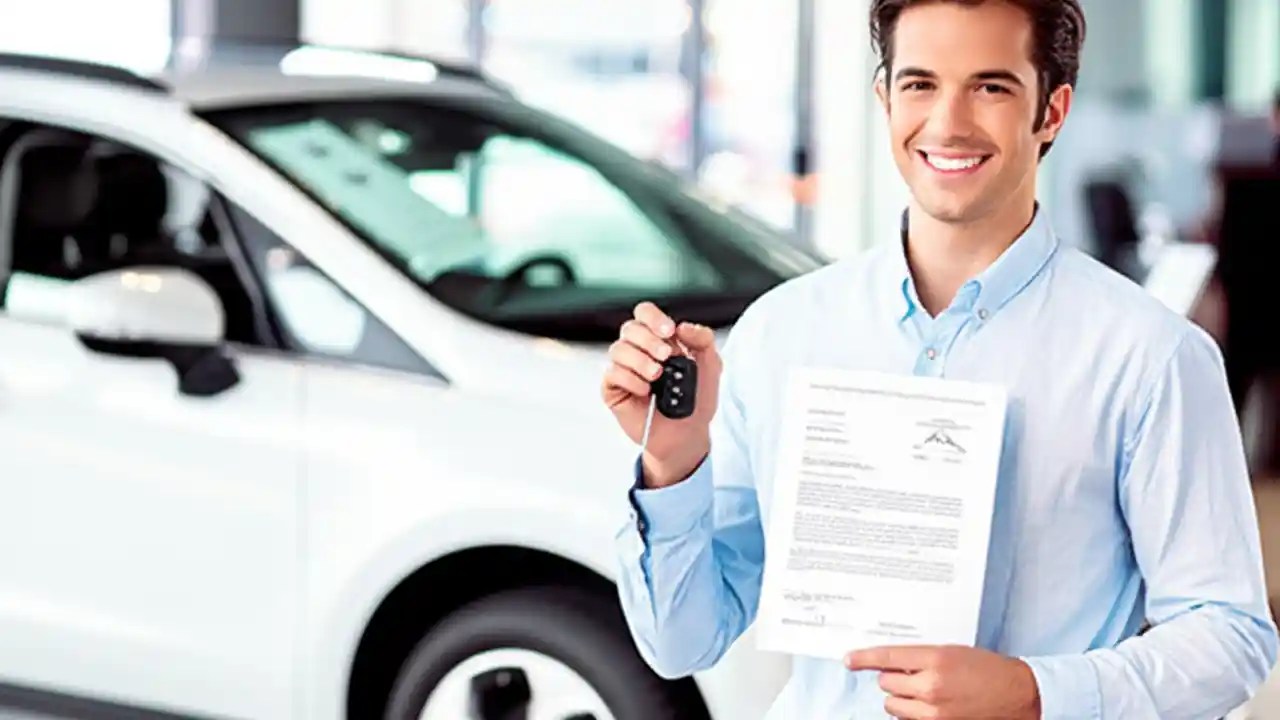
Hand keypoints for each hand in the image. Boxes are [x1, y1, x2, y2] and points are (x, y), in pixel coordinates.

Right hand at [601, 301, 721, 487]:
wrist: (687, 434)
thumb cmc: (697, 399)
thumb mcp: (711, 366)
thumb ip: (703, 339)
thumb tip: (683, 326)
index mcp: (659, 339)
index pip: (644, 313)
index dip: (653, 317)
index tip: (669, 331)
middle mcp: (638, 350)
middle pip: (630, 328)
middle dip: (649, 339)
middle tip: (666, 355)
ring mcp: (624, 369)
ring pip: (618, 349)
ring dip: (640, 360)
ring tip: (657, 376)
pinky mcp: (613, 389)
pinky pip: (612, 373)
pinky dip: (630, 379)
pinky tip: (646, 390)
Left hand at [844, 645, 1039, 719]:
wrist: (1017, 694)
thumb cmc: (988, 669)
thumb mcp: (952, 652)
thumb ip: (921, 656)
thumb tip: (894, 662)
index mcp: (935, 659)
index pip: (887, 657)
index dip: (864, 658)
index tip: (850, 660)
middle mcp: (930, 686)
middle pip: (886, 683)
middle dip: (893, 677)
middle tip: (909, 673)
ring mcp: (933, 711)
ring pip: (892, 704)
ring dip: (900, 697)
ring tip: (920, 690)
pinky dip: (911, 712)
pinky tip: (926, 704)